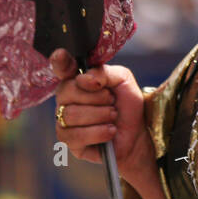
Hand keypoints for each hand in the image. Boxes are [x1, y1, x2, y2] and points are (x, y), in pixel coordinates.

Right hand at [51, 49, 163, 198]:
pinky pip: (76, 135)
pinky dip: (99, 132)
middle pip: (67, 91)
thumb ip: (105, 73)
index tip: (61, 56)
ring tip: (113, 116)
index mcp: (78, 80)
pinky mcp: (69, 142)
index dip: (60, 62)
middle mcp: (67, 99)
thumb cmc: (127, 105)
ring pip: (72, 114)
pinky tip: (110, 131)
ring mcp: (64, 121)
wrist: (137, 133)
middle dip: (97, 96)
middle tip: (112, 101)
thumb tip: (85, 79)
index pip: (62, 67)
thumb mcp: (123, 81)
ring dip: (100, 115)